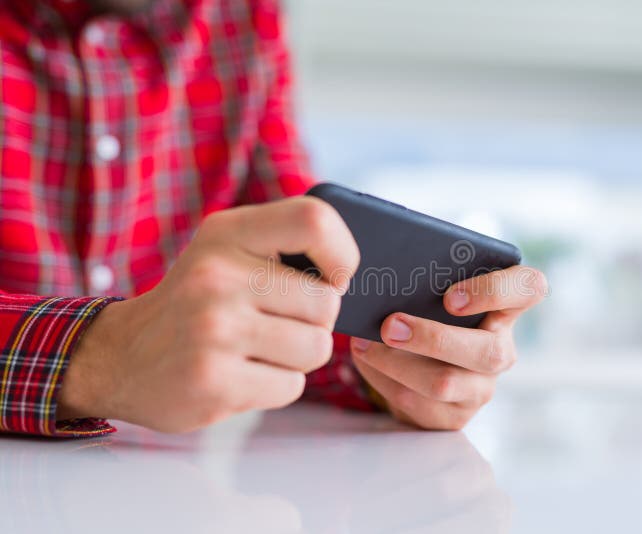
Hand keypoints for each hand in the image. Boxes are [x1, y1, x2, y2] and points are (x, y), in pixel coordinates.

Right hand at [57, 197, 358, 431]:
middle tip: (278, 323)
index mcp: (226, 233)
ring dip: (298, 357)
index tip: (331, 278)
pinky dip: (277, 385)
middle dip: (315, 321)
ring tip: (258, 349)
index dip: (342, 254)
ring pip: (317, 348)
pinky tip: (242, 374)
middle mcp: (217, 276)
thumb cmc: (194, 302)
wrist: (120, 357)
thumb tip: (352, 272)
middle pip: (327, 303)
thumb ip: (283, 246)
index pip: (315, 221)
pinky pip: (293, 386)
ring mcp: (214, 331)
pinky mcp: (214, 382)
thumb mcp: (225, 251)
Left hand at [351, 266, 546, 429]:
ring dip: (396, 363)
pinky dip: (383, 380)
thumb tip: (384, 280)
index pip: (529, 289)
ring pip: (445, 383)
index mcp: (506, 307)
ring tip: (364, 344)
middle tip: (390, 325)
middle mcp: (502, 350)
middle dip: (432, 338)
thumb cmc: (426, 311)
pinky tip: (367, 362)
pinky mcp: (455, 417)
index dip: (495, 292)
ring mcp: (482, 388)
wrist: (415, 365)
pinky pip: (417, 404)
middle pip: (487, 351)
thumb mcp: (432, 293)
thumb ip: (425, 282)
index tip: (451, 298)